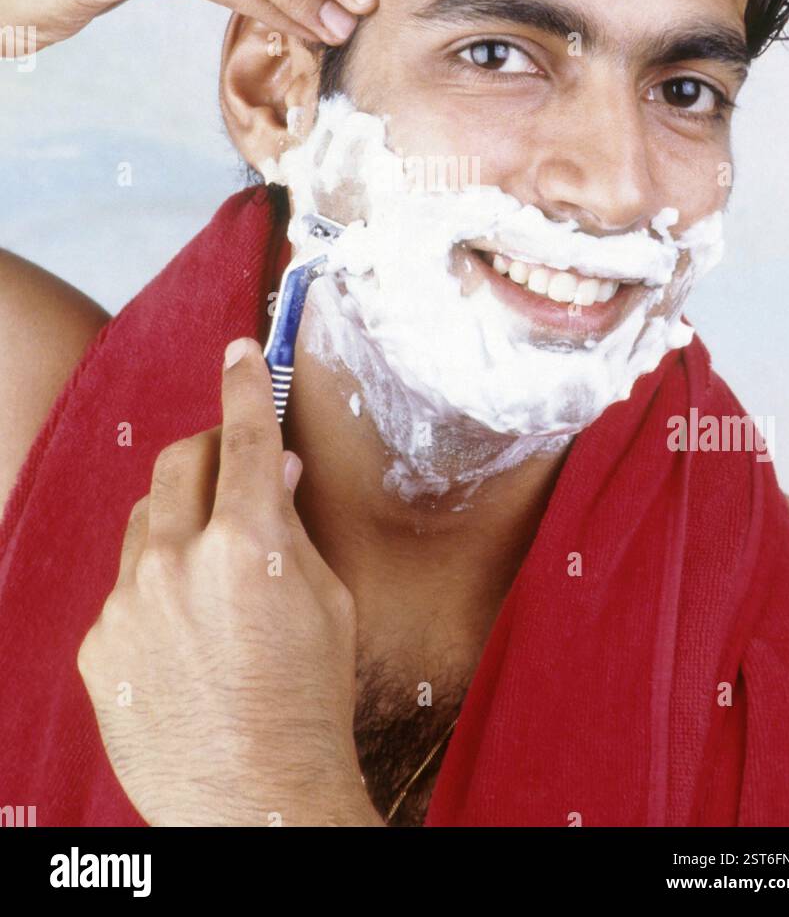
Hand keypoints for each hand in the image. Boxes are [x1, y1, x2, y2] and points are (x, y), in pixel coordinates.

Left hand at [77, 336, 383, 826]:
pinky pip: (124, 586)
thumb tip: (272, 470)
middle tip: (233, 468)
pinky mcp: (99, 644)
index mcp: (246, 543)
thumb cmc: (308, 701)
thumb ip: (290, 525)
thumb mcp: (326, 600)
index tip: (240, 352)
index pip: (243, 434)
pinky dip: (154, 586)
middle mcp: (176, 561)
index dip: (244, 384)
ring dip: (179, 520)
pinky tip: (185, 632)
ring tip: (213, 568)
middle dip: (209, 449)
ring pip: (146, 521)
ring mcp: (129, 603)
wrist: (257, 799)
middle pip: (179, 461)